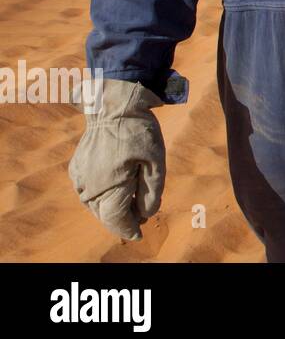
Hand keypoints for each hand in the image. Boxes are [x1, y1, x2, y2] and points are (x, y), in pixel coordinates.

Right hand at [68, 79, 166, 239]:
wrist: (113, 105)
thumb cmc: (138, 132)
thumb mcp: (155, 161)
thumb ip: (151, 191)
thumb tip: (146, 214)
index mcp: (108, 187)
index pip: (116, 220)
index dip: (129, 229)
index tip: (140, 233)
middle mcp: (89, 187)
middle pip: (105, 215)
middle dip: (123, 219)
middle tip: (141, 214)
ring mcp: (80, 177)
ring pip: (95, 205)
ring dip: (112, 208)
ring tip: (131, 201)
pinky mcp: (76, 168)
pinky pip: (88, 191)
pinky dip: (102, 195)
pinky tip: (116, 186)